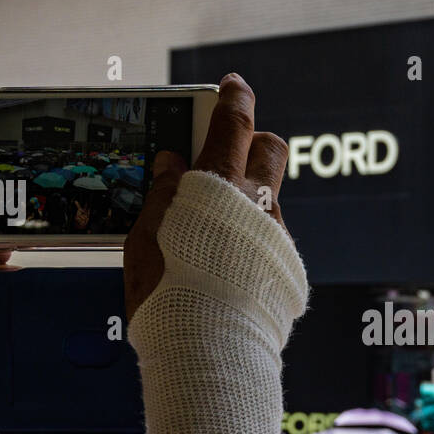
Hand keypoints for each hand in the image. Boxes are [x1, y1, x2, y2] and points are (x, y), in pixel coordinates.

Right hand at [125, 74, 288, 323]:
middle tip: (226, 153)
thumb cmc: (168, 291)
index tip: (233, 85)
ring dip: (245, 198)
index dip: (234, 98)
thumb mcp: (148, 235)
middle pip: (270, 150)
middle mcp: (258, 204)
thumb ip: (164, 193)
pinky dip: (249, 238)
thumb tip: (174, 162)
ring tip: (211, 223)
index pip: (234, 123)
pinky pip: (268, 239)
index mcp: (219, 186)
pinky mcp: (285, 269)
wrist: (210, 349)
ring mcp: (276, 236)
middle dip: (253, 142)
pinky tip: (226, 262)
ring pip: (267, 198)